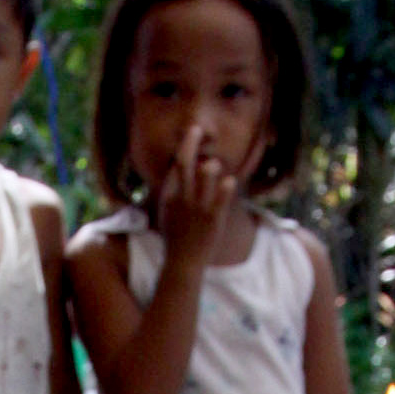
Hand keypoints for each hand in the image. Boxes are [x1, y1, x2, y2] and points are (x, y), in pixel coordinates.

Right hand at [155, 125, 234, 265]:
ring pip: (209, 170)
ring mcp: (198, 207)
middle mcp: (181, 199)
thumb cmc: (175, 238)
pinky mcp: (214, 217)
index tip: (192, 136)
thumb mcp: (165, 213)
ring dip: (213, 165)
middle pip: (185, 161)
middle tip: (197, 129)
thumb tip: (175, 171)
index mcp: (168, 197)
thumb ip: (171, 191)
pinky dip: (228, 184)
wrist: (182, 264)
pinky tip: (228, 184)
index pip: (175, 165)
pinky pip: (225, 190)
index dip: (185, 148)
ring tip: (214, 168)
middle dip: (191, 140)